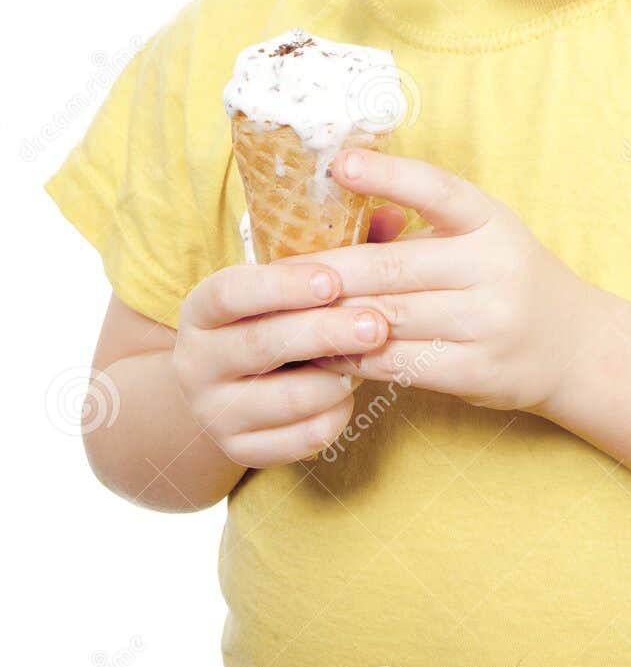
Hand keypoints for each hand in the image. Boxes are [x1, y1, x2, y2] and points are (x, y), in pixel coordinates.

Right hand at [173, 237, 394, 469]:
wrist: (226, 389)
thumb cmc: (272, 318)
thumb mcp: (284, 284)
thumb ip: (336, 249)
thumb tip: (397, 216)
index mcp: (203, 308)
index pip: (232, 292)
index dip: (281, 286)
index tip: (331, 279)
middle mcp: (196, 360)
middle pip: (262, 345)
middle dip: (325, 333)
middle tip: (376, 325)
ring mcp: (214, 411)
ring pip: (285, 400)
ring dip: (335, 380)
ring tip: (368, 359)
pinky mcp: (239, 451)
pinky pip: (298, 440)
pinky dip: (333, 418)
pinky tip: (348, 395)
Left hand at [308, 146, 600, 414]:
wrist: (574, 345)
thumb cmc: (508, 278)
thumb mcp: (483, 236)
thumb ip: (422, 228)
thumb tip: (341, 213)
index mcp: (492, 220)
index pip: (437, 189)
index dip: (387, 175)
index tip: (340, 164)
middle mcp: (494, 267)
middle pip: (393, 267)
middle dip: (329, 272)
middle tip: (278, 272)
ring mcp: (488, 322)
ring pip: (389, 317)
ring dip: (331, 318)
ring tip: (285, 315)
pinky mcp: (477, 371)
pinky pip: (400, 364)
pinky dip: (355, 357)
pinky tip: (324, 352)